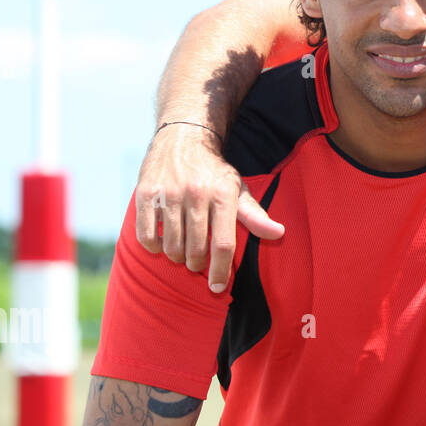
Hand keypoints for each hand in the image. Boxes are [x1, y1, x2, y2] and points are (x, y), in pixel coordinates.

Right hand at [135, 123, 283, 290]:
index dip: (221, 271)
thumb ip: (255, 215)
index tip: (218, 287)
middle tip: (197, 263)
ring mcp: (169, 193)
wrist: (183, 137)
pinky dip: (154, 247)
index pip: (223, 244)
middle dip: (196, 265)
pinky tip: (162, 242)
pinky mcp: (146, 194)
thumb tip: (279, 234)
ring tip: (181, 251)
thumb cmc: (214, 172)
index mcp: (223, 195)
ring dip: (176, 257)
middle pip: (195, 250)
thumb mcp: (238, 190)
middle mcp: (196, 194)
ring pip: (171, 246)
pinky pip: (146, 236)